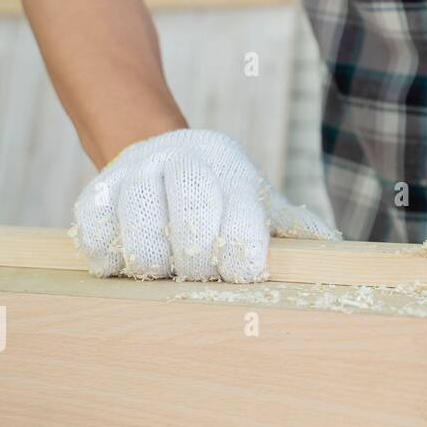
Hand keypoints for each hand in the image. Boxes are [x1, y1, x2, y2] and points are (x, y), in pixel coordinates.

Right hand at [72, 129, 338, 282]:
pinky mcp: (95, 189)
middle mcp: (183, 163)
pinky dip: (110, 259)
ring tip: (163, 269)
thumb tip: (331, 250)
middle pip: (190, 233)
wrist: (159, 150)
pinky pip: (96, 236)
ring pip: (139, 239)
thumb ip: (294, 226)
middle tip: (198, 274)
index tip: (240, 277)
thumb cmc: (221, 191)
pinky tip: (125, 260)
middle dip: (197, 267)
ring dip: (153, 268)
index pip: (240, 223)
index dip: (241, 260)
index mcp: (230, 169)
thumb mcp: (260, 199)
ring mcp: (135, 174)